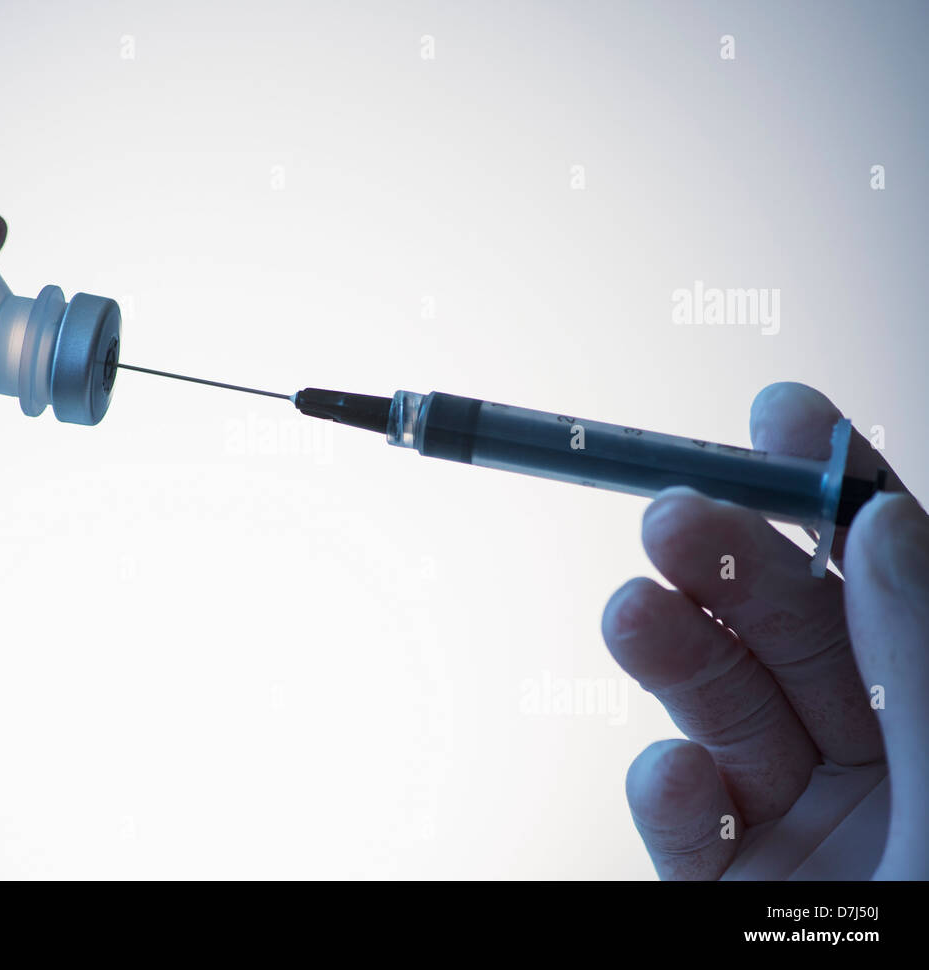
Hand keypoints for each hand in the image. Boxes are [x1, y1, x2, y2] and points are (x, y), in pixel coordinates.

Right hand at [602, 382, 927, 878]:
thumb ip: (918, 666)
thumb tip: (880, 526)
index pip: (888, 575)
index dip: (835, 486)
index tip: (778, 412)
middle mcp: (877, 757)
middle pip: (790, 629)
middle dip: (727, 562)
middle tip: (669, 517)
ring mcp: (795, 818)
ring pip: (721, 708)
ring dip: (670, 652)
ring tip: (629, 612)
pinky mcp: (724, 874)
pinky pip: (685, 822)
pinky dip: (666, 797)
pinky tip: (674, 778)